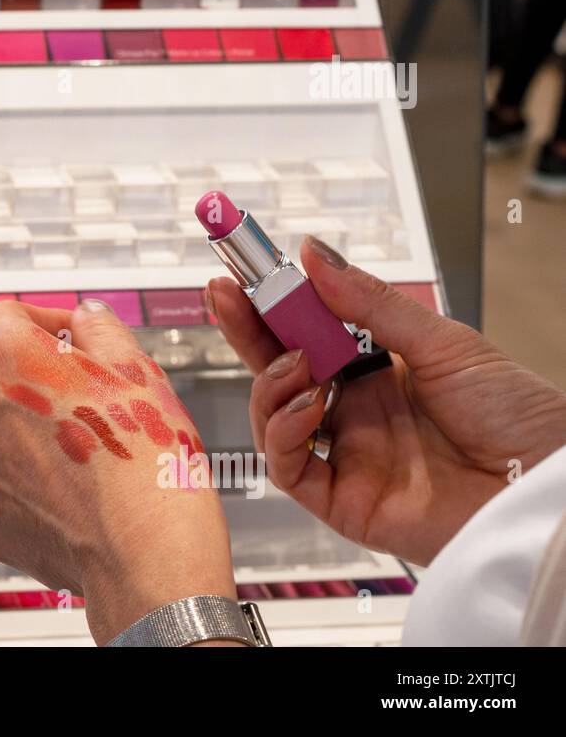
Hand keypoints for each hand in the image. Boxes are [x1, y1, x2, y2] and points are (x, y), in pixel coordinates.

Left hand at [0, 299, 236, 644]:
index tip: (74, 339)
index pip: (8, 315)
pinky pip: (4, 486)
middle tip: (96, 403)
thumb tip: (85, 320)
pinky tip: (76, 495)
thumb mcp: (138, 369)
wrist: (146, 561)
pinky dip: (33, 486)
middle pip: (2, 378)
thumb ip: (101, 329)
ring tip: (90, 458)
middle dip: (43, 385)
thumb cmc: (145, 468)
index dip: (49, 322)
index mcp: (4, 360)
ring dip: (36, 437)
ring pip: (2, 434)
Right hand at [209, 236, 565, 564]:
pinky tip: (308, 404)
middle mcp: (356, 416)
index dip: (270, 307)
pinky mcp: (345, 502)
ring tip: (298, 362)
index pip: (305, 336)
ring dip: (269, 385)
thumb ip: (370, 303)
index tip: (243, 272)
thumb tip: (313, 255)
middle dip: (246, 333)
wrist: (549, 485)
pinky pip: (289, 470)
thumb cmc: (518, 418)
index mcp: (379, 375)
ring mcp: (349, 458)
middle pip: (277, 373)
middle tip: (224, 296)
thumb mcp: (443, 343)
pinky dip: (284, 432)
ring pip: (272, 421)